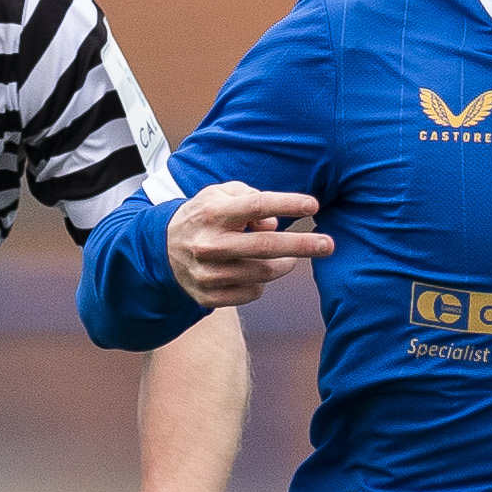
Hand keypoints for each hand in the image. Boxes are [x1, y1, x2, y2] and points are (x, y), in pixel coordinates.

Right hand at [165, 184, 331, 309]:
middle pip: (264, 246)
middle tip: (328, 244)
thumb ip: (249, 197)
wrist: (163, 250)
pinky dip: (261, 282)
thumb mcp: (220, 195)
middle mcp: (208, 244)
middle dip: (301, 245)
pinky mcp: (208, 296)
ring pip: (263, 273)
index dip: (287, 204)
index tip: (313, 205)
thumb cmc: (205, 217)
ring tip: (288, 257)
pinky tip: (252, 271)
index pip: (256, 206)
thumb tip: (274, 223)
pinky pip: (252, 292)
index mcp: (211, 213)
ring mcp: (207, 273)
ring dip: (283, 264)